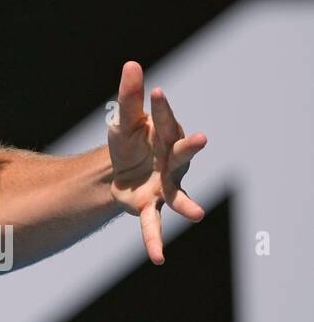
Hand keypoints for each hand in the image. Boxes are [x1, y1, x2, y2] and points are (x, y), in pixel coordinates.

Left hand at [108, 61, 207, 264]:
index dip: (162, 107)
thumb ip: (128, 96)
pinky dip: (154, 241)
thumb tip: (132, 64)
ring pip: (177, 195)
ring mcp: (165, 186)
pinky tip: (157, 258)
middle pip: (180, 153)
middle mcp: (171, 162)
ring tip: (197, 214)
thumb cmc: (129, 141)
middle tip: (200, 139)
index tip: (156, 91)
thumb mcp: (123, 120)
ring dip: (187, 205)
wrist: (120, 172)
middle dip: (189, 147)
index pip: (166, 119)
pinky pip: (153, 225)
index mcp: (165, 136)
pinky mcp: (150, 206)